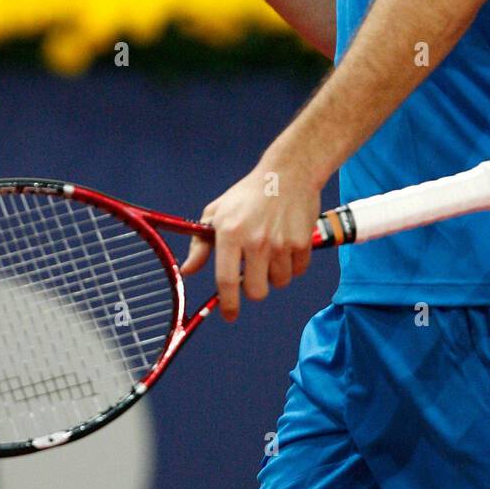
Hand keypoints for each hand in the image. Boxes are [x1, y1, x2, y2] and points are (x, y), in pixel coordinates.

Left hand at [182, 157, 320, 319]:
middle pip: (256, 291)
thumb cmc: (248, 194)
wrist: (288, 173)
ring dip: (275, 274)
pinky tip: (287, 245)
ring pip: (279, 282)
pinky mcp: (302, 242)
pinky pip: (298, 271)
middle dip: (254, 288)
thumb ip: (200, 245)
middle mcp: (256, 241)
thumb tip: (187, 271)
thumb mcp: (217, 212)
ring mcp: (281, 243)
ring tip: (271, 251)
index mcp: (230, 233)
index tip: (229, 314)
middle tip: (253, 272)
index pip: (226, 281)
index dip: (228, 304)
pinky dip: (293, 265)